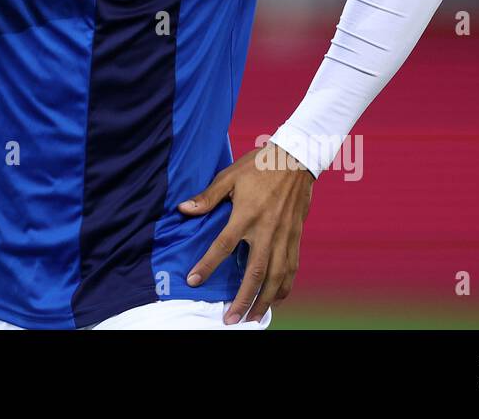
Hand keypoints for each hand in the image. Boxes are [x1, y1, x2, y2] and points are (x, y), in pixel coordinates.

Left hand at [178, 141, 313, 323]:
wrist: (294, 160)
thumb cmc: (258, 167)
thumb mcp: (228, 177)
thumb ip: (207, 197)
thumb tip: (183, 209)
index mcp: (246, 215)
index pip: (223, 246)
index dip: (207, 265)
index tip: (193, 281)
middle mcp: (266, 231)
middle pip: (255, 273)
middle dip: (242, 300)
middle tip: (230, 319)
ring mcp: (283, 236)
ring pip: (275, 277)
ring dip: (264, 301)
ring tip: (252, 318)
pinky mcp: (295, 237)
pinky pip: (291, 268)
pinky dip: (284, 287)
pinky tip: (275, 299)